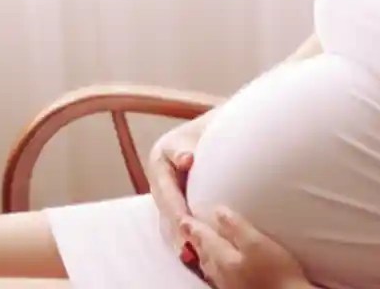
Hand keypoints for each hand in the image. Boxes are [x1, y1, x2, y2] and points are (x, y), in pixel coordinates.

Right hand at [146, 116, 208, 262]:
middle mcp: (160, 178)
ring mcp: (168, 190)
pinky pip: (179, 219)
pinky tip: (196, 249)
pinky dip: (186, 233)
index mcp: (159, 159)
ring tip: (191, 253)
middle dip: (176, 227)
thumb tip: (186, 159)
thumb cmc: (210, 127)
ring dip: (179, 235)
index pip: (165, 189)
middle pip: (166, 207)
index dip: (174, 207)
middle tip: (188, 245)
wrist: (219, 126)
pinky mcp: (179, 199)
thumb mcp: (199, 131)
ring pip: (170, 217)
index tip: (185, 221)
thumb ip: (188, 146)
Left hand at [181, 207, 312, 288]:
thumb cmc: (278, 273)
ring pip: (208, 267)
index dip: (196, 227)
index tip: (185, 218)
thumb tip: (218, 211)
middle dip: (194, 239)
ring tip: (195, 245)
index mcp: (225, 258)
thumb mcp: (257, 244)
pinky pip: (216, 278)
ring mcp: (228, 286)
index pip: (206, 238)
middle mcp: (222, 274)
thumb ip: (237, 227)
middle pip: (204, 253)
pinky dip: (210, 267)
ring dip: (200, 254)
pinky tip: (215, 269)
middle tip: (184, 228)